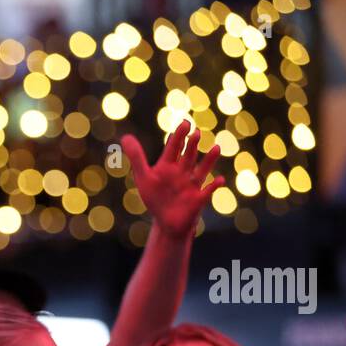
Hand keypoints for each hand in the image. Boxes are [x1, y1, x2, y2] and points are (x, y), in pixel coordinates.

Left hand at [121, 120, 222, 237]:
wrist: (166, 222)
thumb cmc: (156, 198)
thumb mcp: (143, 177)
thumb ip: (136, 157)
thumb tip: (125, 136)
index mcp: (169, 165)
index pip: (174, 147)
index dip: (179, 136)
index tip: (184, 123)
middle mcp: (183, 172)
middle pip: (188, 156)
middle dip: (192, 145)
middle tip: (195, 133)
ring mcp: (192, 185)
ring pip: (202, 170)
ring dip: (209, 160)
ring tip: (216, 148)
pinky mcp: (198, 199)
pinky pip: (208, 192)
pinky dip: (214, 186)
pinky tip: (220, 180)